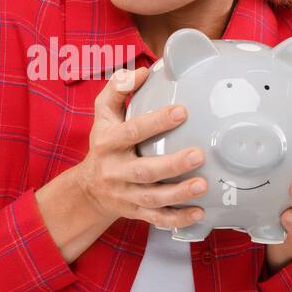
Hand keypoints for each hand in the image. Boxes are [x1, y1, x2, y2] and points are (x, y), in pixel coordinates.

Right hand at [72, 66, 207, 230]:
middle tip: (199, 154)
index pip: (132, 131)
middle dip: (172, 165)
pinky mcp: (135, 212)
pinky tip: (199, 213)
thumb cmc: (104, 144)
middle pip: (144, 170)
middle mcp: (115, 170)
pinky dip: (177, 218)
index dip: (156, 122)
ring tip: (203, 184)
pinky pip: (156, 218)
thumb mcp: (103, 114)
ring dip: (179, 193)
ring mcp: (125, 194)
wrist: (88, 188)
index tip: (182, 112)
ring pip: (152, 198)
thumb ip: (118, 89)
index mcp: (107, 143)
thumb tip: (140, 72)